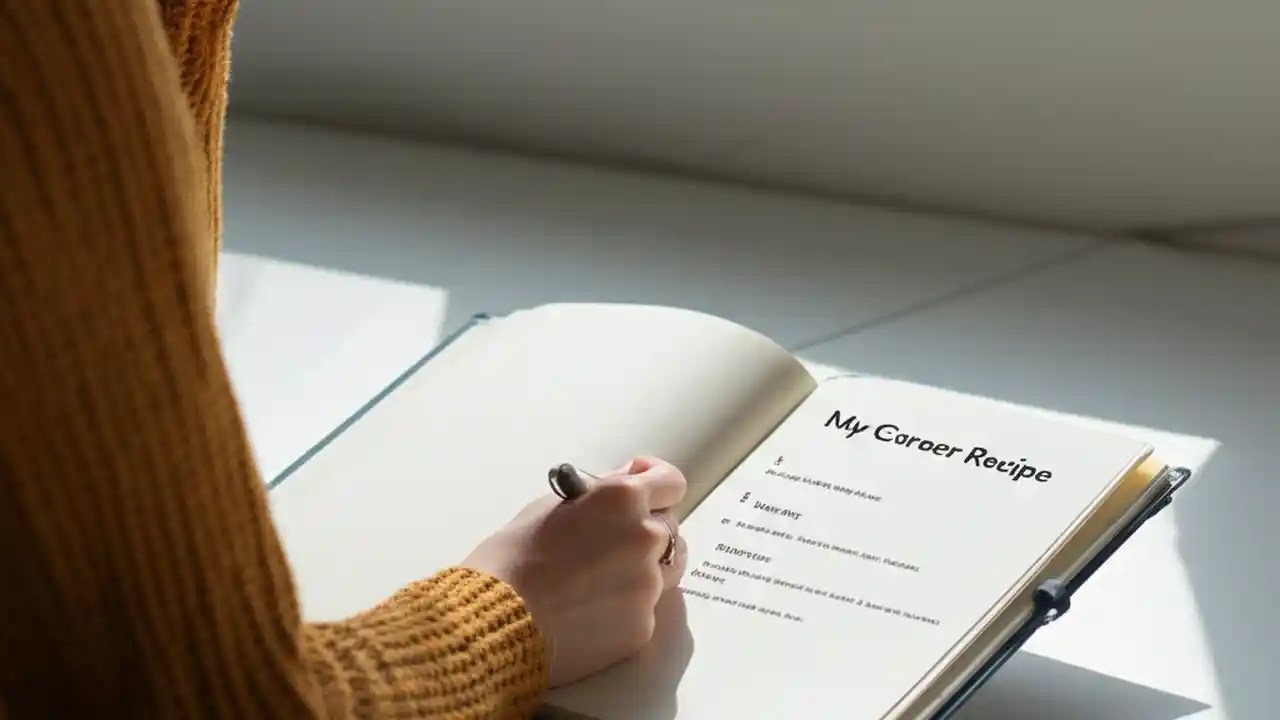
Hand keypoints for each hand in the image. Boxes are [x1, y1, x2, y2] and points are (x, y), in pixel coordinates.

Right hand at [463, 457, 688, 686]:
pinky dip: (626, 605)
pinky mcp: (643, 626)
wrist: (495, 623)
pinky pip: (645, 607)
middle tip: (610, 540)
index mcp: (623, 500)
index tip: (640, 484)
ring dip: (645, 566)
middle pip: (668, 527)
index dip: (656, 482)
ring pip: (666, 569)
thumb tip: (626, 478)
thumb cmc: (511, 557)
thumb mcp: (548, 508)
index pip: (669, 482)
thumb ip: (597, 492)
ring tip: (602, 578)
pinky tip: (590, 611)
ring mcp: (649, 586)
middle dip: (645, 528)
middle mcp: (646, 538)